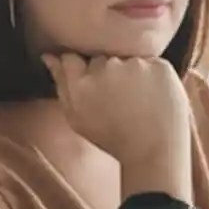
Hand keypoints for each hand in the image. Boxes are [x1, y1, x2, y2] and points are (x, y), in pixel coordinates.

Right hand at [42, 53, 189, 164]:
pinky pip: (152, 63)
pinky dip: (153, 76)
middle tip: (119, 97)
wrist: (155, 151)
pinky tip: (155, 96)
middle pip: (102, 59)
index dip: (81, 68)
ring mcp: (134, 64)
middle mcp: (105, 67)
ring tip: (139, 99)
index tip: (91, 82)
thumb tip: (50, 57)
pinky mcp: (159, 65)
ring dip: (131, 72)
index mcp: (81, 83)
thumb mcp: (77, 119)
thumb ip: (61, 86)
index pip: (71, 58)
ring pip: (128, 59)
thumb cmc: (114, 140)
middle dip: (107, 72)